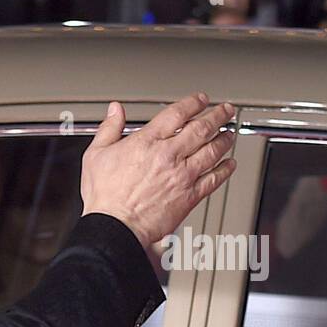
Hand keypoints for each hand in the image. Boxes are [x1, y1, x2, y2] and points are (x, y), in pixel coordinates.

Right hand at [80, 94, 235, 253]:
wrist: (115, 227)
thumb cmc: (104, 197)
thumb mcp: (96, 156)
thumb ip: (109, 129)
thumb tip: (114, 111)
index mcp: (147, 142)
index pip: (177, 113)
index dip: (193, 103)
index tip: (201, 100)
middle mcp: (169, 155)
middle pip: (202, 128)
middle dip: (218, 116)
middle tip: (225, 111)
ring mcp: (182, 175)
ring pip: (213, 150)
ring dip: (224, 139)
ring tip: (229, 134)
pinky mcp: (189, 196)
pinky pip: (214, 179)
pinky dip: (225, 170)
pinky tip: (229, 165)